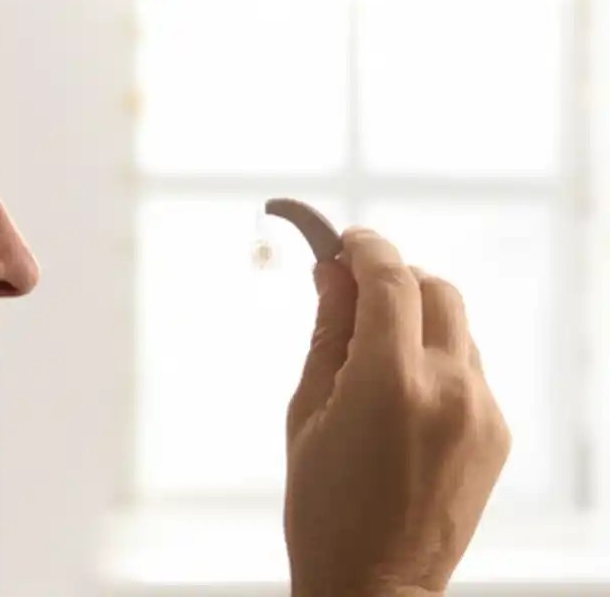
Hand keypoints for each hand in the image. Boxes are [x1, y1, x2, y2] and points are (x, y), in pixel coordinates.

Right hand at [284, 228, 510, 596]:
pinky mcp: (497, 433)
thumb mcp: (305, 412)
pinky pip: (469, 370)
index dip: (366, 248)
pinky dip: (436, 363)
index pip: (391, 280)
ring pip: (457, 328)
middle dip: (395, 280)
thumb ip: (327, 333)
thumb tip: (331, 273)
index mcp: (390, 383)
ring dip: (416, 322)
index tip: (345, 240)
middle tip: (353, 296)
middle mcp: (449, 389)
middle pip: (436, 289)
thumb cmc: (323, 505)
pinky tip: (401, 402)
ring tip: (373, 363)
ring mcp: (482, 412)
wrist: (375, 585)